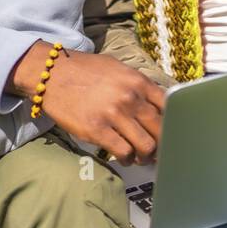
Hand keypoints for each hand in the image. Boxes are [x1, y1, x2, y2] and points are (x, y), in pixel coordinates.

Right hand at [10, 42, 165, 164]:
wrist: (51, 73)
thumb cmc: (85, 71)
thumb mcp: (118, 69)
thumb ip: (139, 85)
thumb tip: (158, 103)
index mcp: (138, 81)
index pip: (170, 107)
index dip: (174, 123)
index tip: (173, 133)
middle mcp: (129, 98)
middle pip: (161, 130)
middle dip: (163, 144)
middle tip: (159, 152)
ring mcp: (114, 115)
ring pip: (146, 146)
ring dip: (146, 156)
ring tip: (141, 157)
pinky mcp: (97, 130)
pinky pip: (124, 152)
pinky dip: (128, 158)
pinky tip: (125, 157)